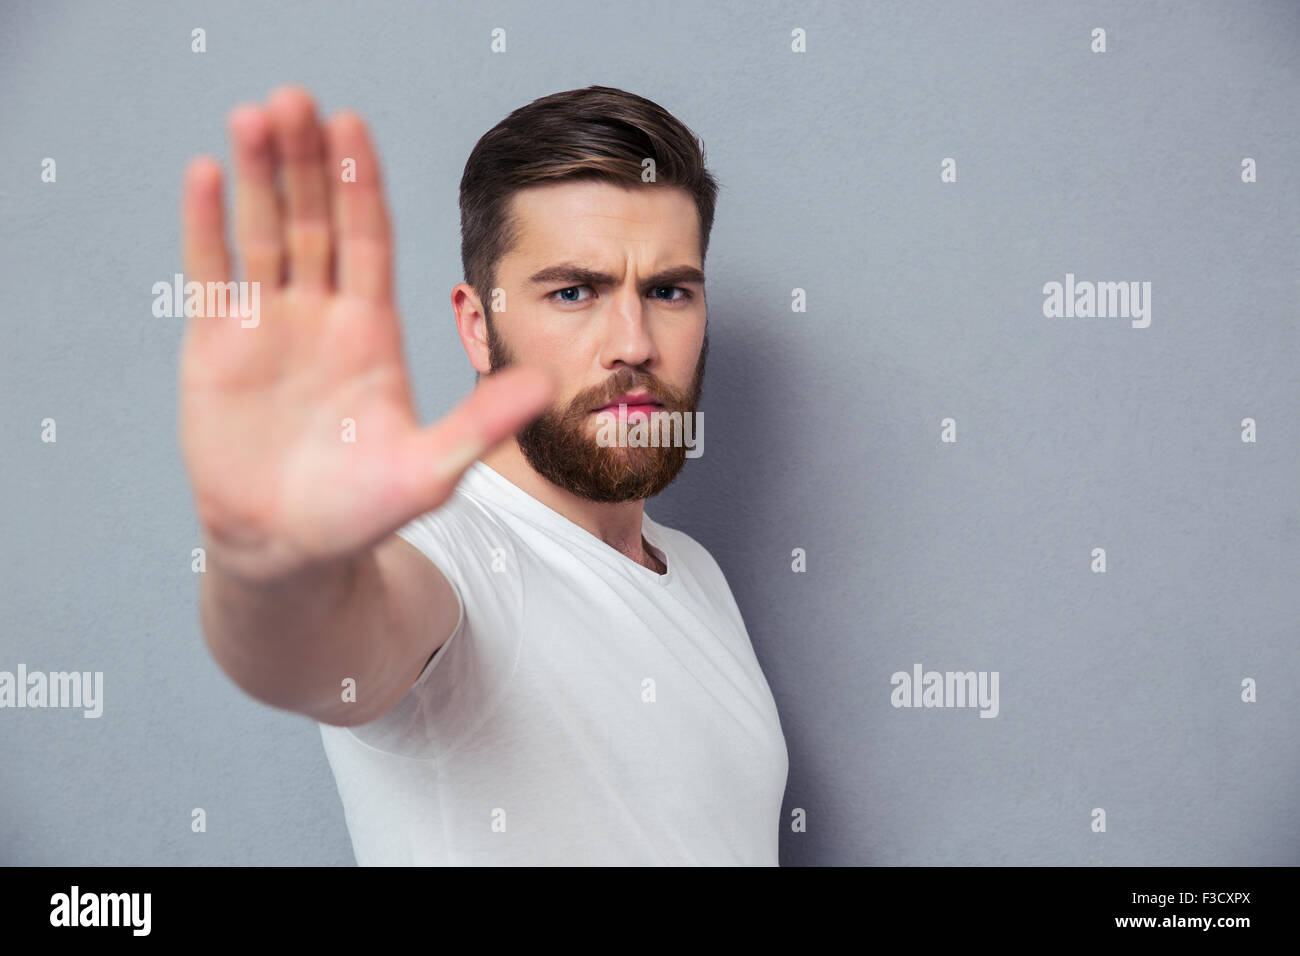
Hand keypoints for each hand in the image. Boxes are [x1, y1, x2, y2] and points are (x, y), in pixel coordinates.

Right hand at [178, 86, 552, 580]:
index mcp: (373, 331)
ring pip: (265, 233)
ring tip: (255, 116)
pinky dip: (206, 226)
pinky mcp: (218, 346)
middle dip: (309, 162)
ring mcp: (269, 325)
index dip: (362, 184)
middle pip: (316, 220)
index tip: (354, 127)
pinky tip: (206, 174)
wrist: (291, 547)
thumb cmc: (362, 512)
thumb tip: (547, 387)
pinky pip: (212, 274)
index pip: (369, 239)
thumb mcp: (431, 470)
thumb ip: (480, 425)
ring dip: (260, 176)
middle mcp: (323, 315)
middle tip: (298, 100)